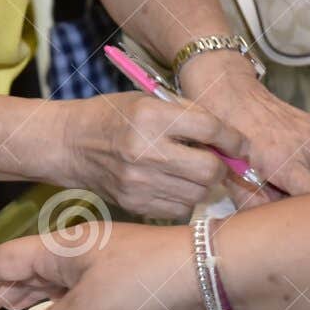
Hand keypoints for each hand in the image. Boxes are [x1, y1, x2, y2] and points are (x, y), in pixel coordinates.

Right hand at [0, 224, 205, 309]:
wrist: (209, 275)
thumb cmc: (150, 280)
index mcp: (60, 250)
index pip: (2, 263)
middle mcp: (75, 256)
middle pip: (20, 271)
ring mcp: (97, 271)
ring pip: (46, 285)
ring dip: (18, 300)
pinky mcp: (117, 289)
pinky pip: (71, 300)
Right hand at [54, 93, 249, 220]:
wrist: (70, 144)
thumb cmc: (113, 117)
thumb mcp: (149, 101)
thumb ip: (188, 117)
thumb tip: (229, 141)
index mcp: (151, 117)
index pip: (210, 130)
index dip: (234, 139)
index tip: (239, 145)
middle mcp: (145, 151)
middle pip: (209, 170)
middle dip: (220, 166)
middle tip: (216, 161)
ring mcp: (139, 182)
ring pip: (197, 193)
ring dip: (202, 184)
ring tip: (191, 172)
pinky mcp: (135, 203)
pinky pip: (178, 207)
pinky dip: (183, 197)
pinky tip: (173, 184)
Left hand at [177, 51, 309, 203]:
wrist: (229, 98)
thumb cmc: (225, 140)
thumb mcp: (232, 179)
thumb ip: (253, 204)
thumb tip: (271, 223)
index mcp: (282, 161)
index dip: (309, 210)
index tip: (297, 214)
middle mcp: (304, 146)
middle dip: (306, 197)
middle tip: (283, 195)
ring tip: (288, 179)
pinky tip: (297, 165)